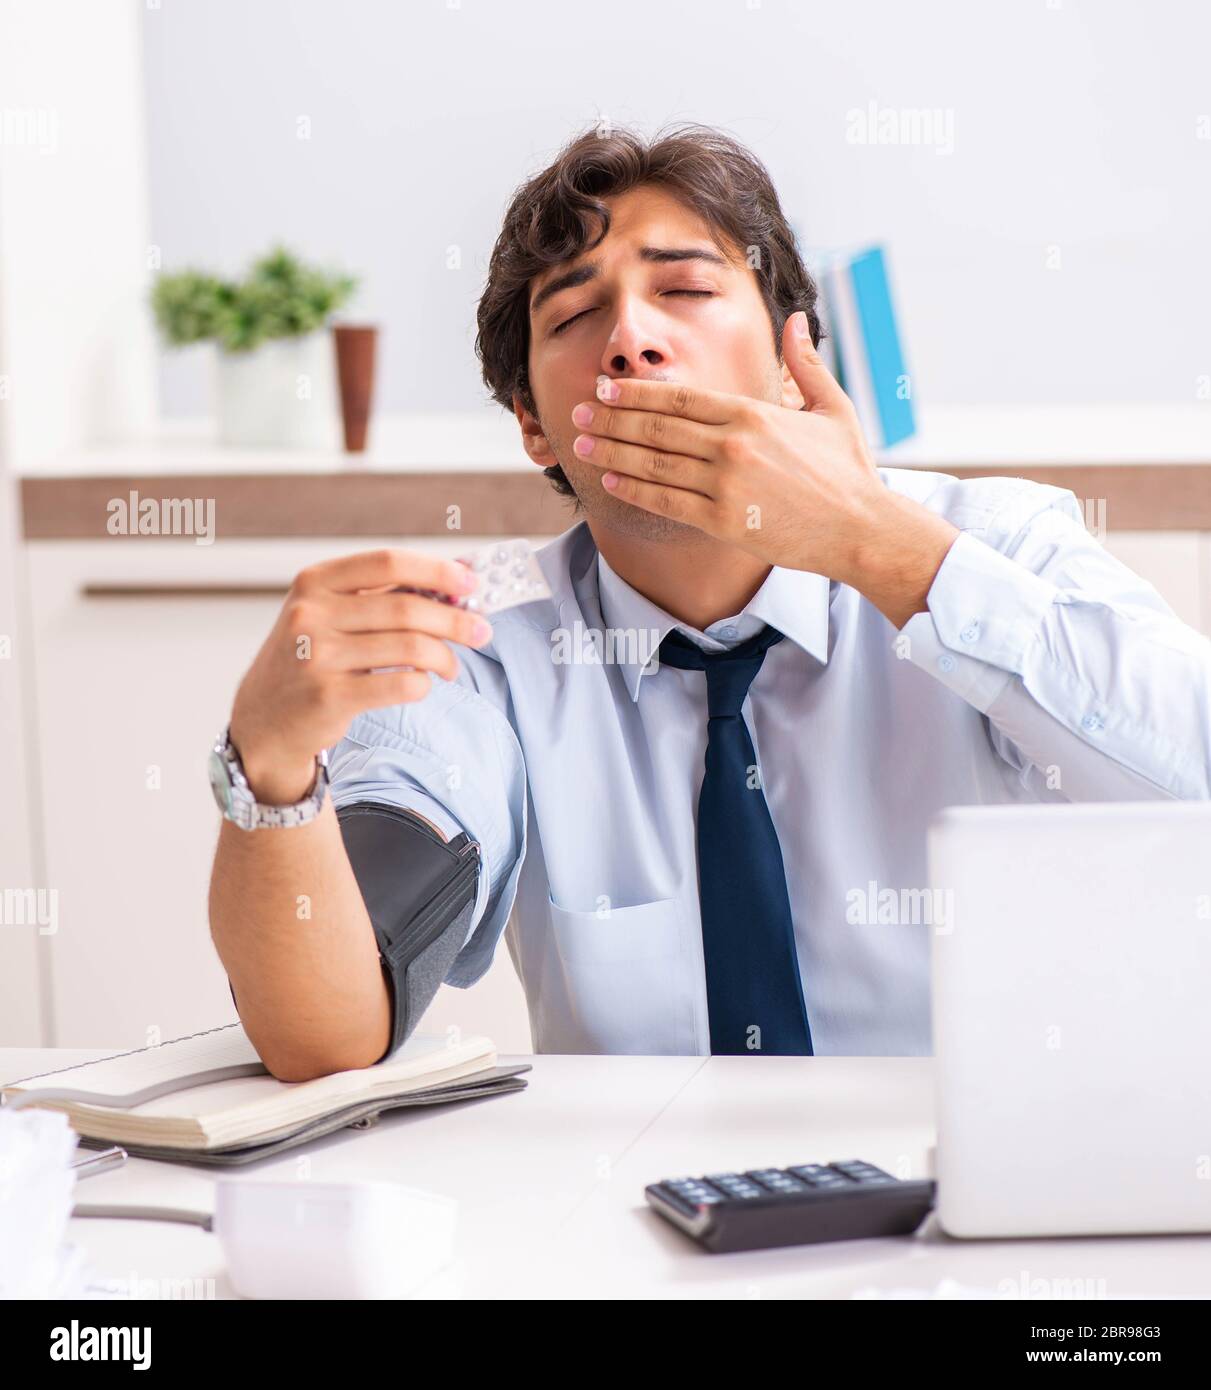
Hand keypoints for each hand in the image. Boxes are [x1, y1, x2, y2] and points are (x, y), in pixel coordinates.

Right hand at [229, 549, 490, 802]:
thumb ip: (378, 597)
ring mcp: (317, 656)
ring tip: (451, 666)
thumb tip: (451, 585)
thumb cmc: (309, 658)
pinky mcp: (329, 697)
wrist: (264, 718)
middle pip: (406, 608)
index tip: (470, 583)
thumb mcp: (328, 614)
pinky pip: (401, 685)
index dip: (436, 570)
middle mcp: (311, 614)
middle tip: (481, 630)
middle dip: (455, 619)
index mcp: (315, 582)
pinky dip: (423, 684)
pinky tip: (423, 685)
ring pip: (410, 647)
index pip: (388, 563)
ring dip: (444, 657)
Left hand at [570, 312, 959, 624]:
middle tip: (578, 410)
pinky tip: (610, 479)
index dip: (636, 390)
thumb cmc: (848, 472)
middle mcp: (732, 445)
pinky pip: (666, 503)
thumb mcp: (832, 408)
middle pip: (657, 426)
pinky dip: (634, 490)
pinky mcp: (723, 522)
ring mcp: (725, 485)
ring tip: (581, 443)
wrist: (861, 529)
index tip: (606, 385)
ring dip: (612, 451)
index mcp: (752, 414)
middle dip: (611, 417)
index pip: (680, 396)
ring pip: (654, 464)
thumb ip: (806, 363)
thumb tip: (796, 319)